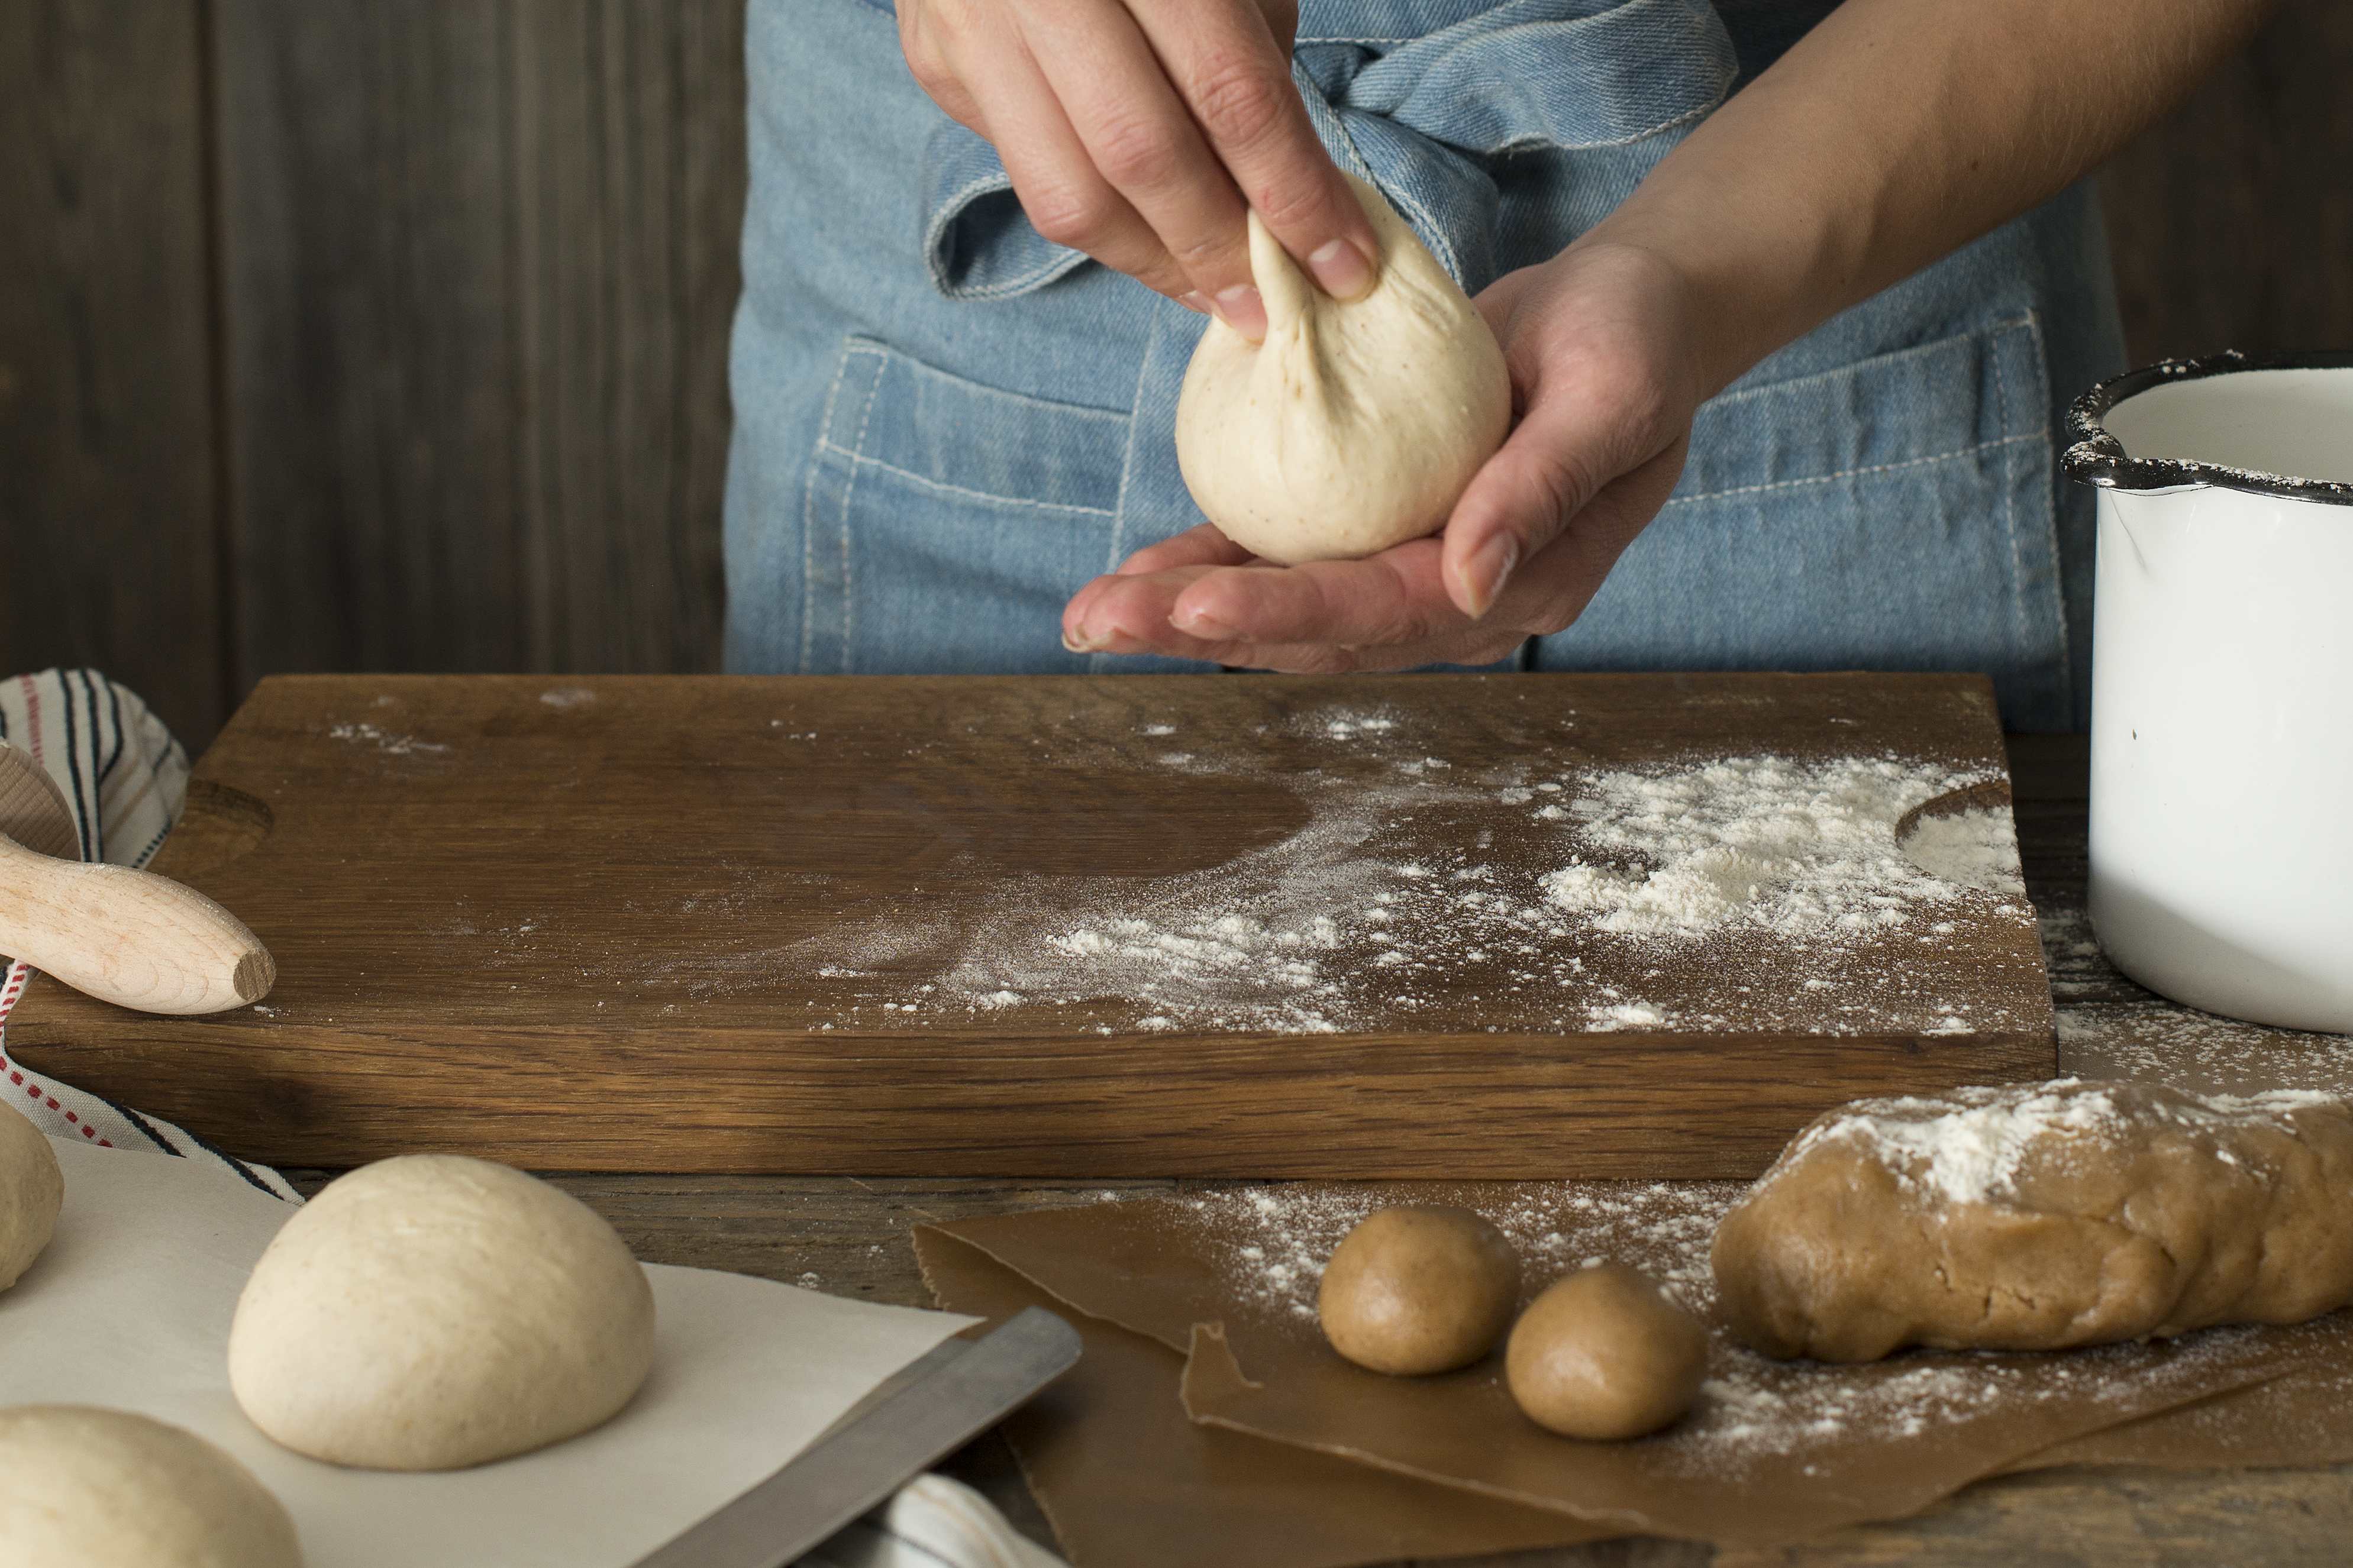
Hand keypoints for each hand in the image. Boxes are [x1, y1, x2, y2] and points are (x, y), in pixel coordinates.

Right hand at [898, 0, 1379, 335]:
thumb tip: (1289, 188)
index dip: (1294, 191)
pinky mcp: (937, 62)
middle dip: (1220, 250)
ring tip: (1211, 292)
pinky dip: (1098, 219)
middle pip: (1141, 157)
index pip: (1230, 93)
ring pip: (1067, 196)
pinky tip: (1146, 234)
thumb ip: (1251, 52)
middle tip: (1271, 304)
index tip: (1345, 261)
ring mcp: (973, 26)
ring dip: (1154, 265)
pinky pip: (1024, 172)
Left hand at [1060, 240, 1709, 670]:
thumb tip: (1466, 583)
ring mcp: (1416, 570)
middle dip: (1200, 630)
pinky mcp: (1380, 530)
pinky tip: (1143, 572)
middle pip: (1317, 633)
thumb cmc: (1633, 341)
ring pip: (1288, 610)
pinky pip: (1288, 558)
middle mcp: (1457, 598)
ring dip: (1187, 612)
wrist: (1636, 313)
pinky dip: (1215, 563)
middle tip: (1094, 622)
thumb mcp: (1607, 397)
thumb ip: (1539, 490)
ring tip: (1091, 612)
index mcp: (1518, 583)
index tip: (1195, 607)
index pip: (1386, 614)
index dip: (1287, 615)